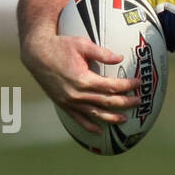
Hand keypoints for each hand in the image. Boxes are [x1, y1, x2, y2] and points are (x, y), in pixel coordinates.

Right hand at [20, 28, 140, 133]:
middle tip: (139, 101)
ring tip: (124, 119)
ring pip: (95, 114)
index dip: (127, 85)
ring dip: (111, 117)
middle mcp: (77, 94)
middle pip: (107, 102)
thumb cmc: (60, 45)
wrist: (36, 53)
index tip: (138, 82)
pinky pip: (78, 119)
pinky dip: (88, 126)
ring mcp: (69, 101)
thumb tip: (120, 58)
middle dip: (125, 102)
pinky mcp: (63, 104)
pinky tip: (99, 130)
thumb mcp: (81, 44)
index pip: (112, 86)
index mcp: (84, 79)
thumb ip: (102, 53)